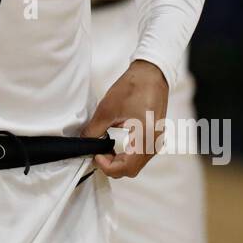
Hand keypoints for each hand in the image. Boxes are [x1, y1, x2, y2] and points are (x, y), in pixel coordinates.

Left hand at [84, 60, 169, 178]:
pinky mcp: (155, 135)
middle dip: (112, 165)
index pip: (127, 168)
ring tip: (104, 148)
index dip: (107, 166)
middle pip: (132, 169)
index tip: (96, 155)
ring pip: (136, 163)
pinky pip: (140, 154)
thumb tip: (85, 143)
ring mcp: (157, 140)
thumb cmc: (134, 87)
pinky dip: (127, 154)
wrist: (151, 73)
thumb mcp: (107, 109)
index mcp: (146, 138)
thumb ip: (94, 130)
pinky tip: (115, 144)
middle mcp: (155, 143)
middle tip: (97, 153)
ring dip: (119, 160)